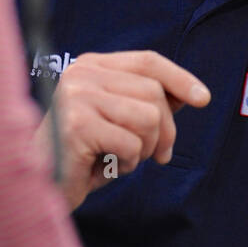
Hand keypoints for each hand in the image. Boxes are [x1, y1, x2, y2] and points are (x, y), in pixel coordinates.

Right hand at [35, 51, 210, 210]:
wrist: (44, 185)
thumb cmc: (85, 155)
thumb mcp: (121, 122)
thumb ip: (150, 104)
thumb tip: (192, 94)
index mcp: (91, 65)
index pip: (147, 61)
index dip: (179, 78)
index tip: (204, 98)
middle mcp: (81, 73)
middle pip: (153, 92)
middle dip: (165, 131)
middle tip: (156, 156)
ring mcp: (76, 97)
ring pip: (148, 118)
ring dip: (145, 149)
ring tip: (121, 158)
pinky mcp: (76, 126)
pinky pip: (131, 145)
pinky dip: (127, 164)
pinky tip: (105, 168)